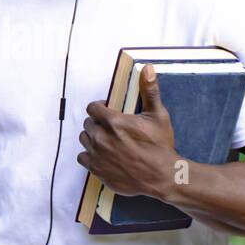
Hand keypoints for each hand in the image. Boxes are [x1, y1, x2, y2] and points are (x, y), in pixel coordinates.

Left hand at [76, 63, 176, 197]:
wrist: (162, 176)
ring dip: (93, 138)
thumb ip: (150, 91)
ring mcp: (97, 154)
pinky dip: (90, 155)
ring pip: (84, 139)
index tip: (108, 111)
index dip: (100, 107)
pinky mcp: (96, 169)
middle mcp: (101, 137)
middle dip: (97, 123)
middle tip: (111, 128)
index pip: (92, 107)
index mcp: (113, 121)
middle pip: (88, 123)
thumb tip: (147, 68)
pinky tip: (103, 155)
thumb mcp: (159, 115)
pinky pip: (82, 157)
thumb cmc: (160, 146)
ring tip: (107, 141)